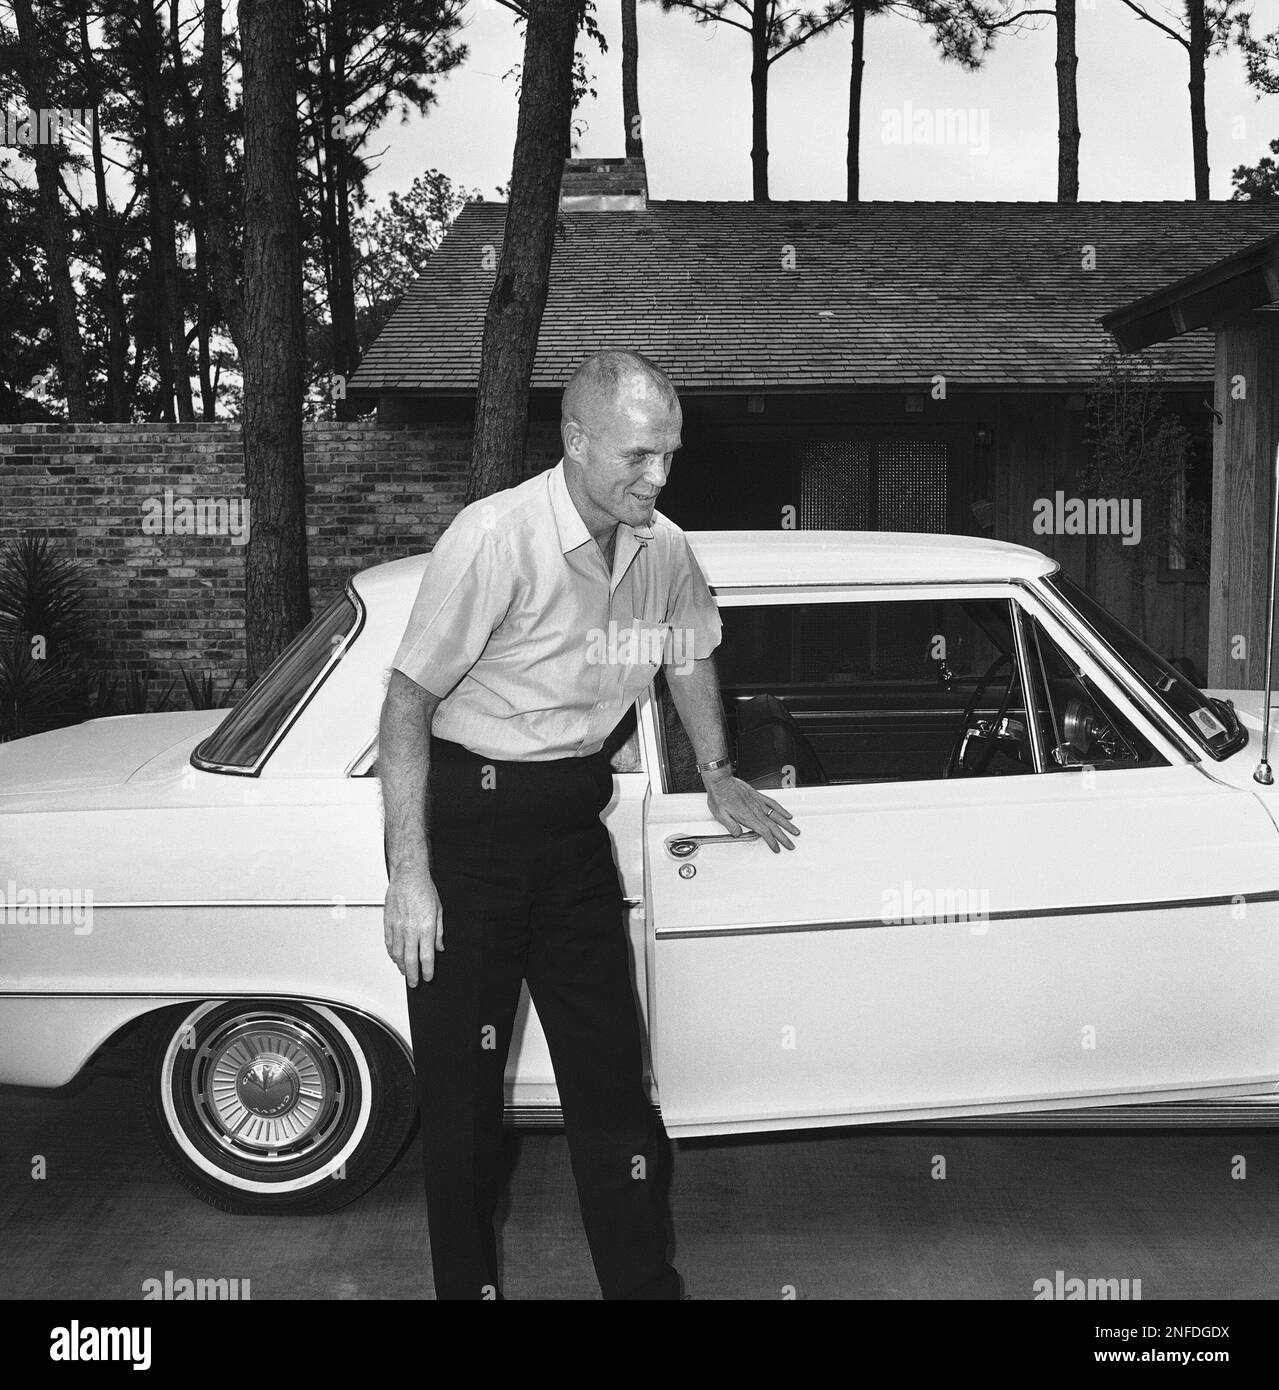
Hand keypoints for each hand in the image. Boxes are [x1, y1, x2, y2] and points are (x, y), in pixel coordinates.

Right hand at [384, 865, 443, 985]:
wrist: (408, 875)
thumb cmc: (424, 889)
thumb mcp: (439, 910)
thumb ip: (439, 932)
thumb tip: (439, 947)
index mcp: (426, 927)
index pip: (427, 956)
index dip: (427, 970)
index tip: (428, 977)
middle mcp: (411, 929)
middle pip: (410, 960)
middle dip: (413, 975)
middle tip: (414, 983)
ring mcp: (397, 927)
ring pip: (398, 954)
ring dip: (401, 966)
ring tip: (405, 973)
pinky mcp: (388, 923)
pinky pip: (389, 943)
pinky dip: (392, 954)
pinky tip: (395, 958)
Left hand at [704, 774, 798, 852]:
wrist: (721, 781)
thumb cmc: (719, 797)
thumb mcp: (720, 816)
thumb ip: (731, 827)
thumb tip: (738, 834)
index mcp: (748, 817)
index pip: (764, 832)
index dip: (772, 842)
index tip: (777, 848)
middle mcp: (756, 811)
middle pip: (774, 826)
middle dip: (784, 837)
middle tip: (791, 845)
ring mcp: (758, 803)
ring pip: (777, 816)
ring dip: (787, 825)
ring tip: (795, 831)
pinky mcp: (758, 796)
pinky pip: (773, 803)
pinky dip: (782, 810)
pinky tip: (787, 814)